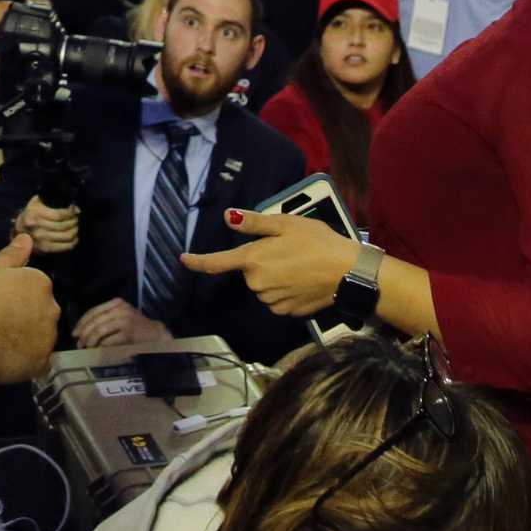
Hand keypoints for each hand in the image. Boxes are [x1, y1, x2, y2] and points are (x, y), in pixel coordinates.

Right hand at [0, 233, 60, 382]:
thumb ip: (12, 254)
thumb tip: (28, 237)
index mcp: (41, 283)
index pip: (36, 288)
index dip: (17, 296)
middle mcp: (52, 309)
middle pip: (42, 312)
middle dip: (27, 316)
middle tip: (0, 321)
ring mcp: (49, 338)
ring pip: (41, 337)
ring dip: (28, 338)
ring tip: (1, 341)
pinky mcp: (42, 363)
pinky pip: (38, 360)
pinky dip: (26, 359)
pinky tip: (7, 357)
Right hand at [16, 196, 80, 253]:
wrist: (19, 231)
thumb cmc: (31, 214)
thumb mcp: (36, 202)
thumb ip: (52, 201)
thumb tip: (74, 208)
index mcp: (34, 214)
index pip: (59, 215)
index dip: (70, 212)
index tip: (74, 210)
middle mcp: (37, 228)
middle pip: (64, 225)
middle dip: (74, 221)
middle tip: (75, 218)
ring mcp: (41, 240)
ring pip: (67, 235)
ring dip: (75, 230)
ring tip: (75, 227)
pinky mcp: (45, 249)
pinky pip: (66, 246)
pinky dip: (73, 242)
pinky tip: (74, 238)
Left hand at [73, 298, 173, 351]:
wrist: (156, 334)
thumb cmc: (136, 327)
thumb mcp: (121, 316)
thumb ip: (105, 318)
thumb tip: (82, 330)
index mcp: (116, 303)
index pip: (93, 311)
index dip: (82, 322)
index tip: (75, 333)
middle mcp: (120, 309)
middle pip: (95, 321)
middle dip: (84, 333)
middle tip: (79, 344)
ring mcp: (125, 320)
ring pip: (100, 331)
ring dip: (90, 341)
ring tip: (87, 347)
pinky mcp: (129, 333)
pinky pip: (109, 340)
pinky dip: (101, 346)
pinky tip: (99, 349)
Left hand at [181, 208, 363, 317]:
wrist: (347, 272)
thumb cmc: (317, 242)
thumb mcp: (285, 224)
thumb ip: (254, 223)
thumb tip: (228, 218)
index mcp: (252, 260)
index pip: (216, 263)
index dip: (198, 261)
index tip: (183, 259)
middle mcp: (257, 284)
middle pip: (249, 273)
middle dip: (261, 263)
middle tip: (287, 251)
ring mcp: (272, 301)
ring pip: (263, 287)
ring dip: (274, 278)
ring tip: (299, 265)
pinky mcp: (287, 312)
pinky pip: (277, 300)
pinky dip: (285, 292)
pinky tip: (302, 282)